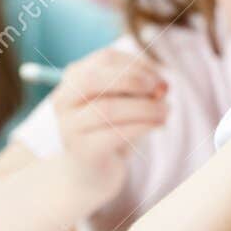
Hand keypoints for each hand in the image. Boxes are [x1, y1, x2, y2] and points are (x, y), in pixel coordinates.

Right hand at [53, 48, 168, 200]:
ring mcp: (69, 128)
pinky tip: (158, 124)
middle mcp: (64, 100)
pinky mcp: (83, 152)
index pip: (106, 58)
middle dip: (135, 80)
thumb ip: (141, 88)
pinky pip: (116, 134)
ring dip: (146, 107)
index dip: (138, 63)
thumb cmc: (112, 127)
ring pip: (108, 108)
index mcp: (73, 78)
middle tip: (161, 90)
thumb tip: (161, 87)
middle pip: (95, 79)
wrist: (92, 172)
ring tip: (166, 111)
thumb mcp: (125, 100)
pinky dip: (144, 125)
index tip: (158, 77)